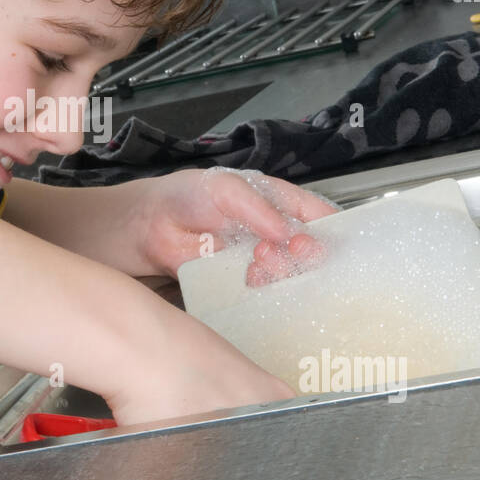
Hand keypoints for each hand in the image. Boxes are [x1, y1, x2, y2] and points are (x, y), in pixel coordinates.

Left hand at [132, 167, 339, 287]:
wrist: (149, 224)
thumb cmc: (187, 195)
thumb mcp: (225, 189)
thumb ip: (257, 208)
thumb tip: (287, 232)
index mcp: (279, 202)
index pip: (318, 215)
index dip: (329, 228)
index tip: (326, 239)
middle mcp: (274, 232)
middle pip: (310, 249)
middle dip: (307, 253)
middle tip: (292, 250)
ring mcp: (259, 258)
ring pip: (289, 272)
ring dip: (282, 269)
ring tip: (260, 258)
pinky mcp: (241, 280)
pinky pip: (263, 290)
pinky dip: (263, 287)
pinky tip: (250, 277)